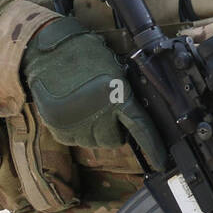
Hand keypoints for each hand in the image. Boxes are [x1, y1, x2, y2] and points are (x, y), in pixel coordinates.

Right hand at [22, 17, 167, 170]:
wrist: (51, 51)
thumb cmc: (86, 55)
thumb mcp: (114, 70)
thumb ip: (125, 95)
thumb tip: (133, 117)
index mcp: (118, 95)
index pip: (141, 128)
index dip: (153, 147)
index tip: (161, 161)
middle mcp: (98, 113)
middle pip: (115, 140)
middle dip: (115, 131)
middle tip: (108, 114)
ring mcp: (76, 123)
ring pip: (94, 143)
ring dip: (94, 131)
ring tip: (87, 108)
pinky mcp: (59, 128)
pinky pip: (74, 141)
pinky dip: (76, 131)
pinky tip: (74, 112)